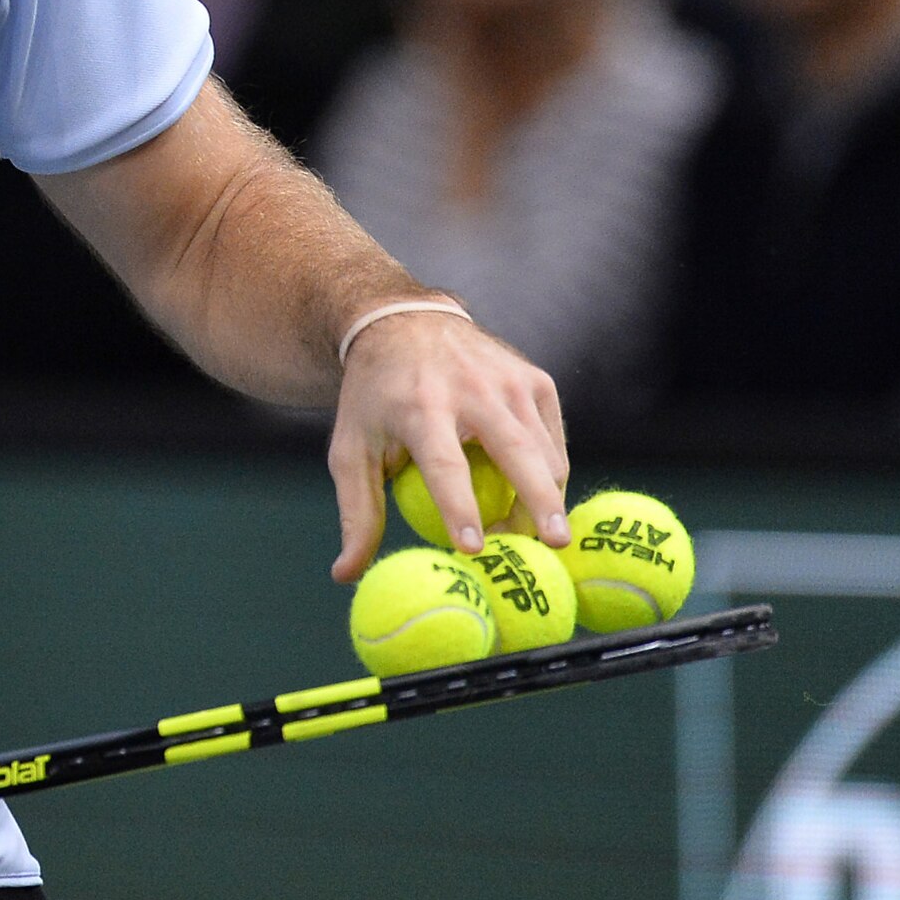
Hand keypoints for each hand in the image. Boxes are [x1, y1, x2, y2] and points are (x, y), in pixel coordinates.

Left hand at [327, 307, 567, 581]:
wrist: (405, 323)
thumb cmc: (375, 399)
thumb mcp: (351, 448)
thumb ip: (356, 511)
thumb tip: (345, 576)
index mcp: (420, 405)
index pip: (444, 463)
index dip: (460, 507)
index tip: (474, 548)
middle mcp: (470, 387)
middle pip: (515, 452)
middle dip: (539, 499)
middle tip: (554, 545)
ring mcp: (509, 380)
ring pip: (544, 451)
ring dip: (545, 498)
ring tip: (533, 535)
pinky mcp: (536, 379)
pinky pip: (552, 439)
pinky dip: (549, 472)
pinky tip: (536, 497)